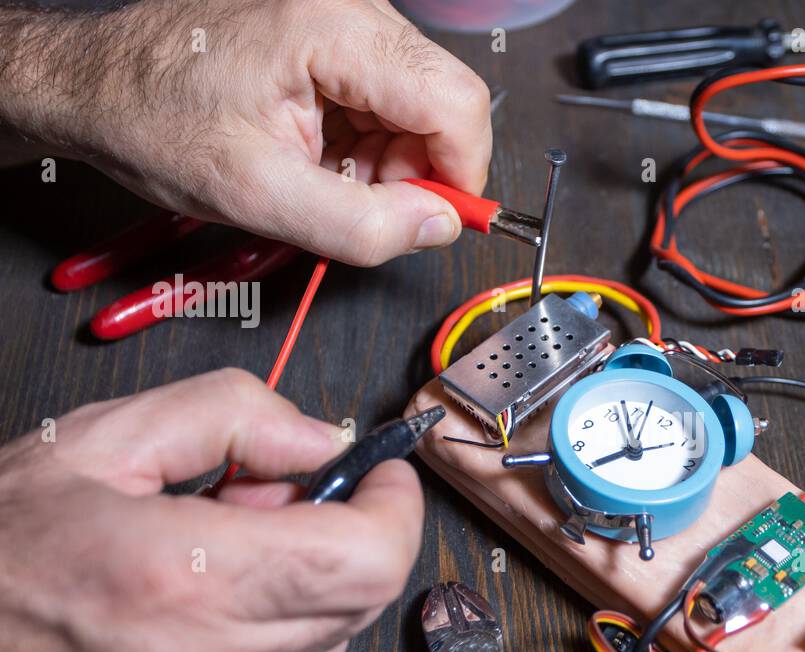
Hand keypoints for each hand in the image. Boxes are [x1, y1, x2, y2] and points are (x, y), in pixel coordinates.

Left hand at [0, 0, 492, 265]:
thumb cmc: (154, 120)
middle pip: (444, 102)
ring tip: (321, 174)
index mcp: (331, 28)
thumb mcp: (257, 195)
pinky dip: (366, 139)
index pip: (456, 103)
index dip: (457, 175)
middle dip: (415, 169)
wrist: (98, 83)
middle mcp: (349, 5)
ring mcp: (344, 13)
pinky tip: (318, 151)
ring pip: (421, 104)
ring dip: (387, 158)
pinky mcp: (337, 28)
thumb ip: (361, 225)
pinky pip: (389, 95)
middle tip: (355, 200)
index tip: (431, 220)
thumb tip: (437, 228)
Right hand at [0, 369, 422, 651]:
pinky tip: (201, 622)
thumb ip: (228, 419)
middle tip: (272, 503)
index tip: (380, 477)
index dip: (391, 508)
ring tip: (219, 564)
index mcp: (183, 581)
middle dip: (341, 539)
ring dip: (304, 599)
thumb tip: (321, 439)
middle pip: (356, 603)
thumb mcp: (90, 445)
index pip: (369, 559)